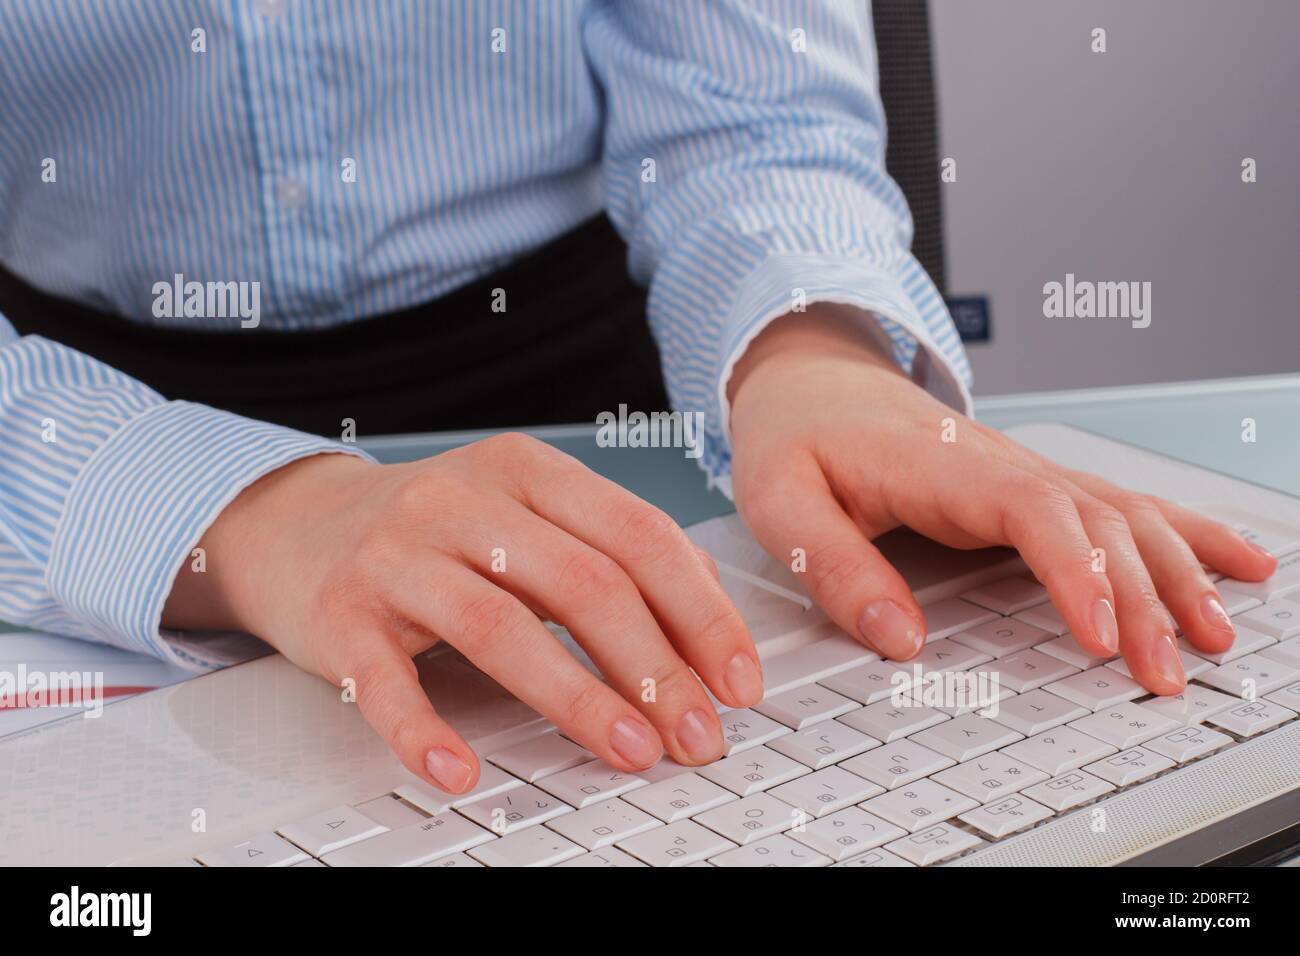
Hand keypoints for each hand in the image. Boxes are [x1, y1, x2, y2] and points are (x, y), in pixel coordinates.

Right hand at [162, 435, 761, 791]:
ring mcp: (397, 554)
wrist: (299, 523)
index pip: (637, 536)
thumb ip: (607, 547)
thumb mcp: (525, 510)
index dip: (700, 612)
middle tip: (697, 733)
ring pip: (501, 628)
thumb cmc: (434, 529)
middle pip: (583, 582)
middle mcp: (463, 501)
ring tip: (631, 750)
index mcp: (526, 470)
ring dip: (577, 699)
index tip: (738, 679)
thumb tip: (706, 616)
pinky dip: (426, 732)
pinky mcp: (339, 614)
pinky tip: (465, 773)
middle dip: (656, 668)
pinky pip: (387, 682)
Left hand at [728, 304, 1276, 694]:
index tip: (1100, 632)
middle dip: (1141, 595)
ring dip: (1174, 570)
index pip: (1029, 507)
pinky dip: (1180, 533)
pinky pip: (1118, 505)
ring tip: (1215, 632)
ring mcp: (1020, 471)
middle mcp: (994, 461)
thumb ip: (832, 566)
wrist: (807, 381)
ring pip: (1120, 512)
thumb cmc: (795, 436)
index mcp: (937, 462)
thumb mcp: (779, 501)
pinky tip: (1232, 559)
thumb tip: (900, 639)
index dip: (1074, 568)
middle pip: (1093, 518)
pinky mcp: (1029, 485)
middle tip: (1162, 672)